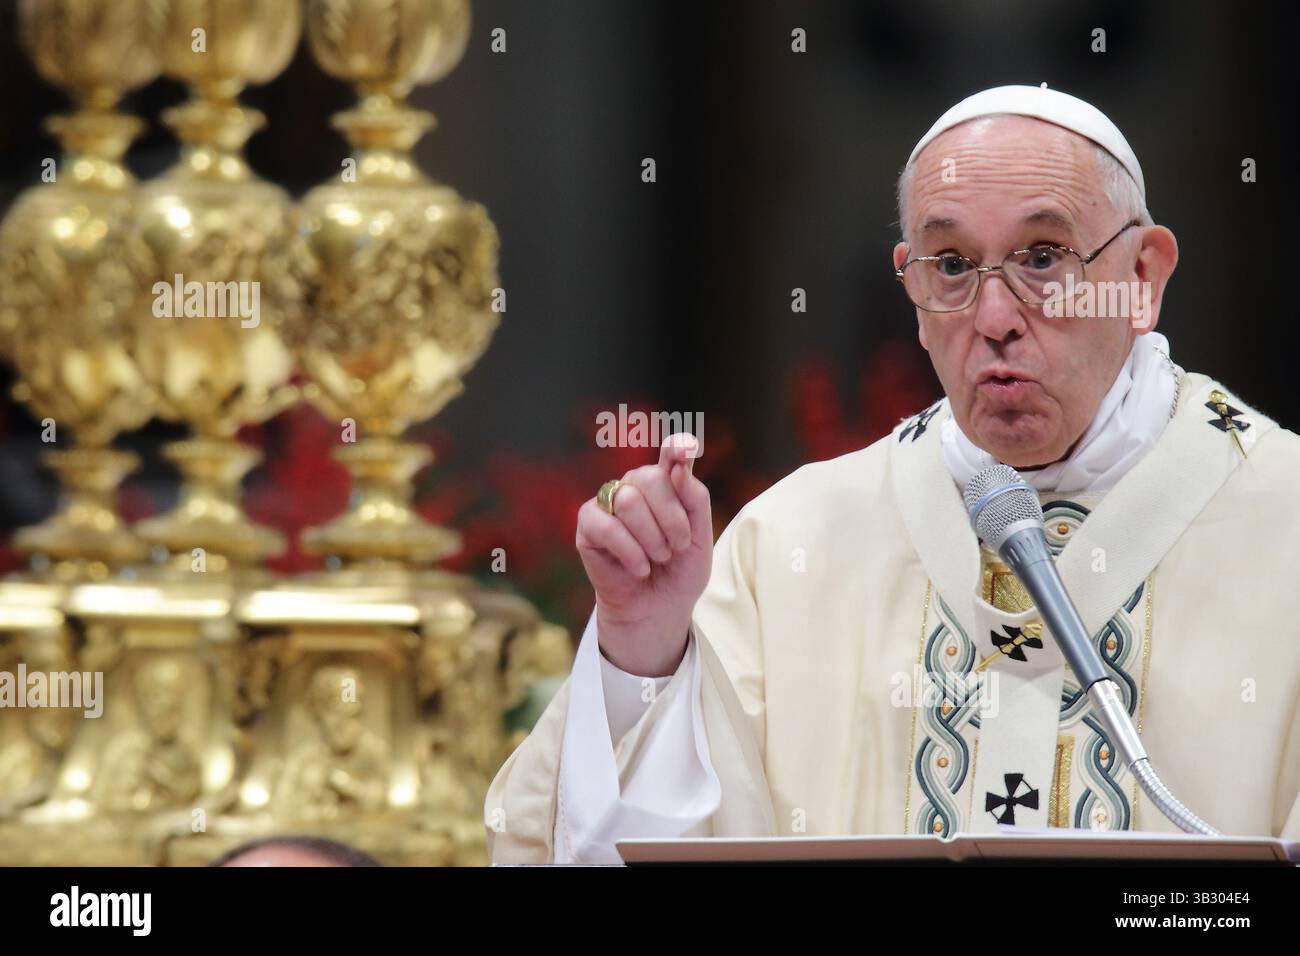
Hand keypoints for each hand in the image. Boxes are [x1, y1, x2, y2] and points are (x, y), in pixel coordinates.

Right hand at [576, 432, 711, 676]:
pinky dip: (629, 552)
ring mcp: (610, 502)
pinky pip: (606, 525)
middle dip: (671, 519)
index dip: (676, 447)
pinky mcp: (588, 524)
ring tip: (657, 558)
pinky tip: (638, 568)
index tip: (686, 450)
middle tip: (676, 547)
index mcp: (666, 483)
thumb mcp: (700, 537)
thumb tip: (679, 465)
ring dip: (651, 539)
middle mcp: (636, 486)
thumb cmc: (679, 571)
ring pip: (629, 501)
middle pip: (651, 478)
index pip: (670, 454)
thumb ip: (694, 498)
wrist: (659, 608)